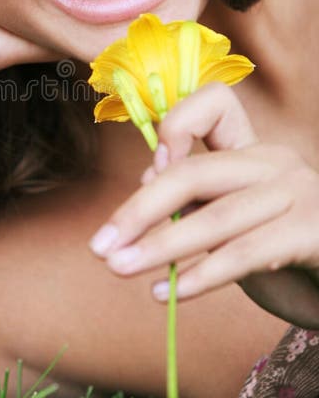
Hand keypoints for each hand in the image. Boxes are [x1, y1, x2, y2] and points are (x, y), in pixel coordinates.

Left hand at [89, 83, 318, 328]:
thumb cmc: (284, 252)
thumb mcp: (233, 220)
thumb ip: (197, 198)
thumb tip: (147, 180)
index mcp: (253, 151)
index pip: (215, 104)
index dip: (177, 124)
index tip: (148, 168)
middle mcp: (275, 164)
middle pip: (194, 172)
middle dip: (139, 211)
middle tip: (100, 246)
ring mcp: (298, 195)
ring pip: (215, 218)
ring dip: (159, 247)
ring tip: (120, 269)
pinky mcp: (312, 233)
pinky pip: (245, 254)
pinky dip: (200, 277)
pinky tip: (167, 293)